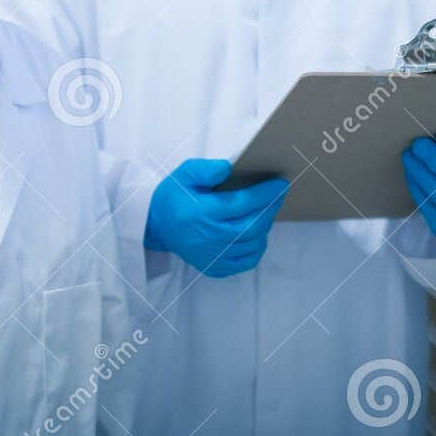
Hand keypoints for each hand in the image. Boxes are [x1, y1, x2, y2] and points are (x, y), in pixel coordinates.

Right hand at [143, 159, 288, 277]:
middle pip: (252, 225)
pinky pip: (246, 262)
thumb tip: (229, 168)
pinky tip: (257, 233)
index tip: (280, 184)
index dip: (265, 194)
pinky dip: (258, 247)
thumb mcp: (185, 173)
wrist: (155, 224)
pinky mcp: (214, 268)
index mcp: (201, 212)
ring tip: (266, 210)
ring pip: (252, 244)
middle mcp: (208, 237)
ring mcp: (212, 256)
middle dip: (270, 208)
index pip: (242, 203)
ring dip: (265, 226)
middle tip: (278, 195)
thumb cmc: (175, 195)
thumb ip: (206, 169)